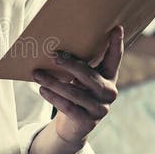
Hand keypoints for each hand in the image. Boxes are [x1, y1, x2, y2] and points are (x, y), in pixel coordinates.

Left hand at [33, 25, 123, 144]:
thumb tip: (57, 48)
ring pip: (74, 92)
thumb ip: (80, 65)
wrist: (74, 126)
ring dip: (53, 82)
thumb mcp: (82, 79)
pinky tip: (42, 89)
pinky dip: (53, 97)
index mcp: (110, 77)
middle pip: (88, 75)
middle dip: (70, 64)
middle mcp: (109, 92)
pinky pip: (68, 107)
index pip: (115, 58)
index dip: (116, 43)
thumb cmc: (78, 93)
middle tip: (53, 55)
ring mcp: (100, 108)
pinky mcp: (88, 121)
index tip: (117, 27)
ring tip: (37, 74)